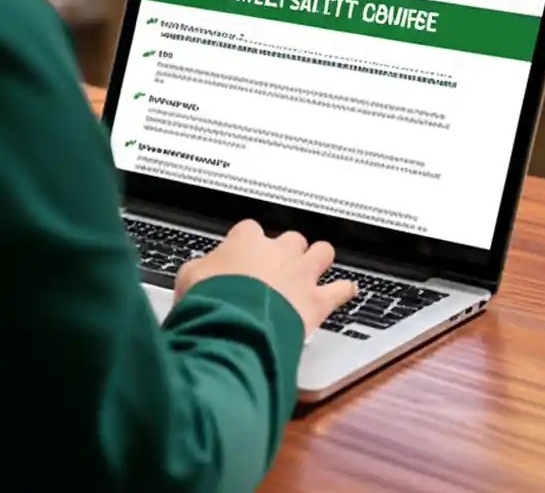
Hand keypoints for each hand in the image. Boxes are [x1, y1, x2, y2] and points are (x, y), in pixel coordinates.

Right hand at [175, 220, 357, 335]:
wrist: (234, 326)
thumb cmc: (210, 302)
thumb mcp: (188, 279)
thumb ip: (199, 269)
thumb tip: (198, 271)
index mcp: (246, 242)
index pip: (250, 230)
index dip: (247, 242)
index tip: (243, 252)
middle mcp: (279, 253)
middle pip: (291, 239)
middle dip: (287, 251)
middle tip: (278, 266)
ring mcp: (301, 274)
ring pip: (322, 252)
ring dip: (318, 260)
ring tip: (313, 270)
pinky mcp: (317, 300)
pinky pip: (341, 289)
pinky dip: (343, 290)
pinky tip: (344, 291)